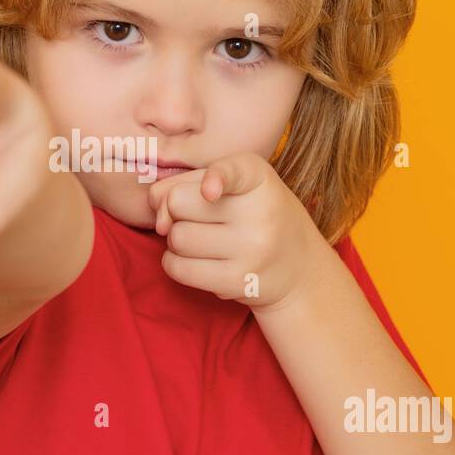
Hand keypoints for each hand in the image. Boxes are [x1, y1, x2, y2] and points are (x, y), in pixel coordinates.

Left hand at [147, 151, 330, 313]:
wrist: (296, 265)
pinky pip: (178, 268)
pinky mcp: (236, 281)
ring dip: (175, 238)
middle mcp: (260, 213)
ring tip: (200, 238)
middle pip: (179, 203)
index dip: (215, 179)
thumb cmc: (252, 215)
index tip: (210, 191)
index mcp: (259, 178)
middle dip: (177, 210)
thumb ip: (185, 183)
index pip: (231, 173)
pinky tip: (193, 259)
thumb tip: (157, 211)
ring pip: (177, 237)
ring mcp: (251, 250)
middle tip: (197, 217)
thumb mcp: (233, 186)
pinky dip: (173, 262)